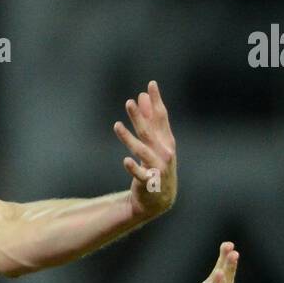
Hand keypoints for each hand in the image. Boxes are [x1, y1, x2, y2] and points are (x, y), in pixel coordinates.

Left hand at [113, 80, 176, 219]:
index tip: (151, 84)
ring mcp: (158, 167)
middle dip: (139, 117)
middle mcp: (164, 152)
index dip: (156, 101)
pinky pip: (140, 174)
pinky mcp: (149, 182)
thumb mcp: (154, 143)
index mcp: (166, 141)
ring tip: (117, 126)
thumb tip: (141, 96)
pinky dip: (133, 168)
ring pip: (142, 151)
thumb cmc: (156, 165)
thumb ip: (148, 120)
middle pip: (149, 132)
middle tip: (129, 102)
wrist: (160, 198)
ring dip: (129, 138)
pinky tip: (126, 161)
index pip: (161, 117)